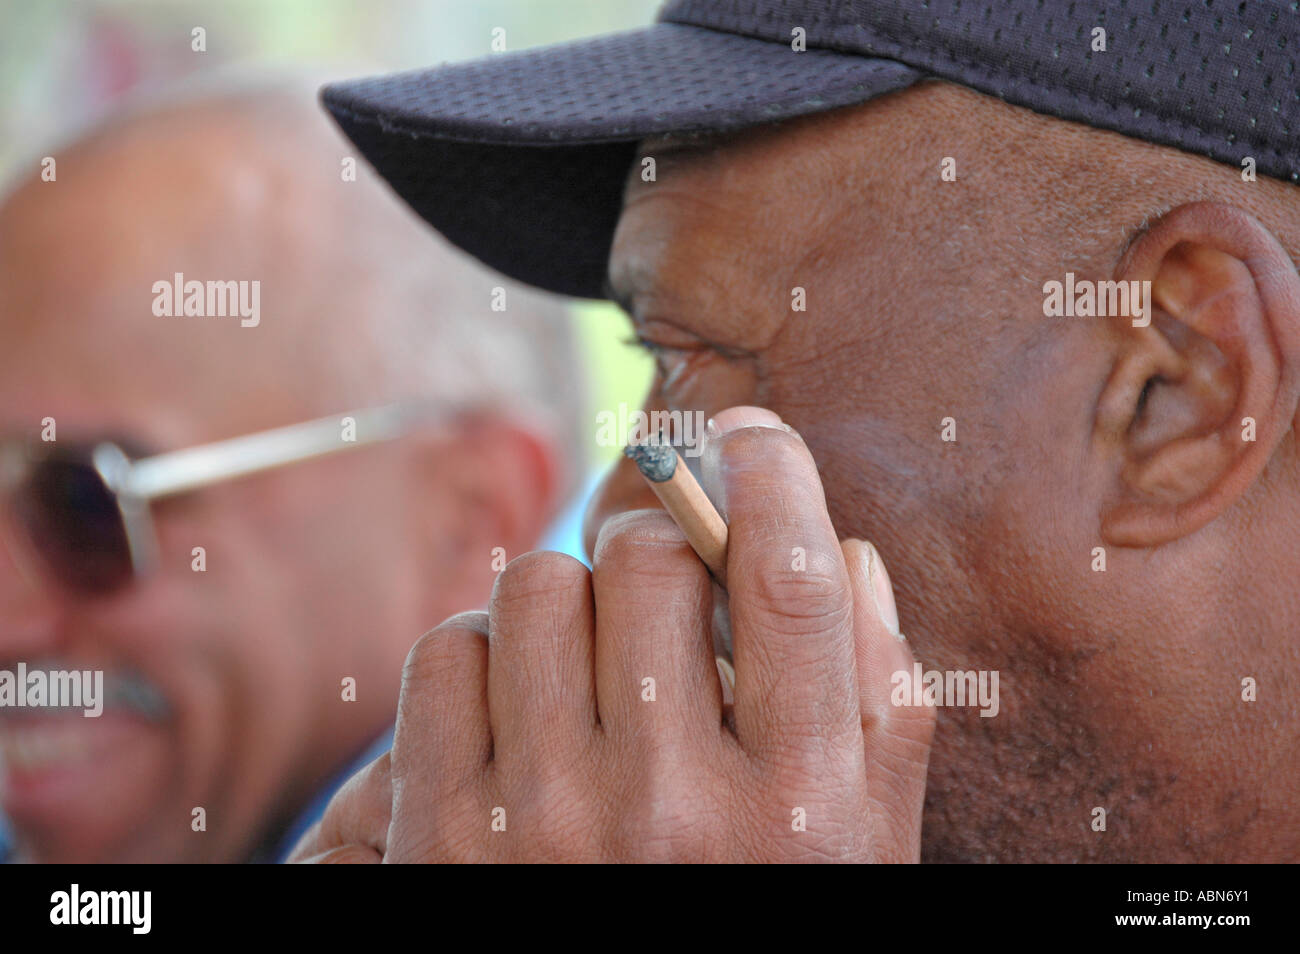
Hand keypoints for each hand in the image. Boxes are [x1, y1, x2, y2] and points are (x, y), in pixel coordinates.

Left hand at [290, 406, 934, 862]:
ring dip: (571, 596)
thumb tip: (844, 549)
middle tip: (663, 582)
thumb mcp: (858, 844)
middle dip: (659, 543)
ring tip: (593, 661)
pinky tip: (523, 710)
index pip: (789, 581)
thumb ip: (878, 701)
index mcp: (800, 812)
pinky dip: (488, 653)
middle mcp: (670, 815)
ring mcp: (544, 824)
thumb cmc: (753, 910)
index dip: (770, 473)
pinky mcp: (442, 831)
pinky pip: (451, 647)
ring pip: (538, 585)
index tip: (746, 434)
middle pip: (647, 561)